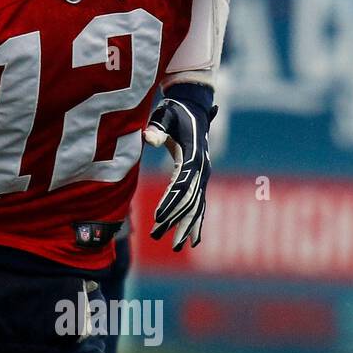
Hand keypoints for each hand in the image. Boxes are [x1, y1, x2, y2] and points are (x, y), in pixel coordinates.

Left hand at [143, 83, 216, 251]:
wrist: (193, 105)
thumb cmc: (175, 111)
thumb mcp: (164, 116)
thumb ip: (157, 128)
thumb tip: (149, 138)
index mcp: (193, 157)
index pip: (181, 186)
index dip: (170, 203)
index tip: (158, 218)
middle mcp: (202, 170)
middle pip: (189, 201)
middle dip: (175, 221)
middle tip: (160, 238)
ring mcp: (203, 175)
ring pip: (196, 206)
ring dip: (186, 226)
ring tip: (176, 247)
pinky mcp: (199, 178)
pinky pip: (198, 203)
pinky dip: (196, 221)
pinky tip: (192, 239)